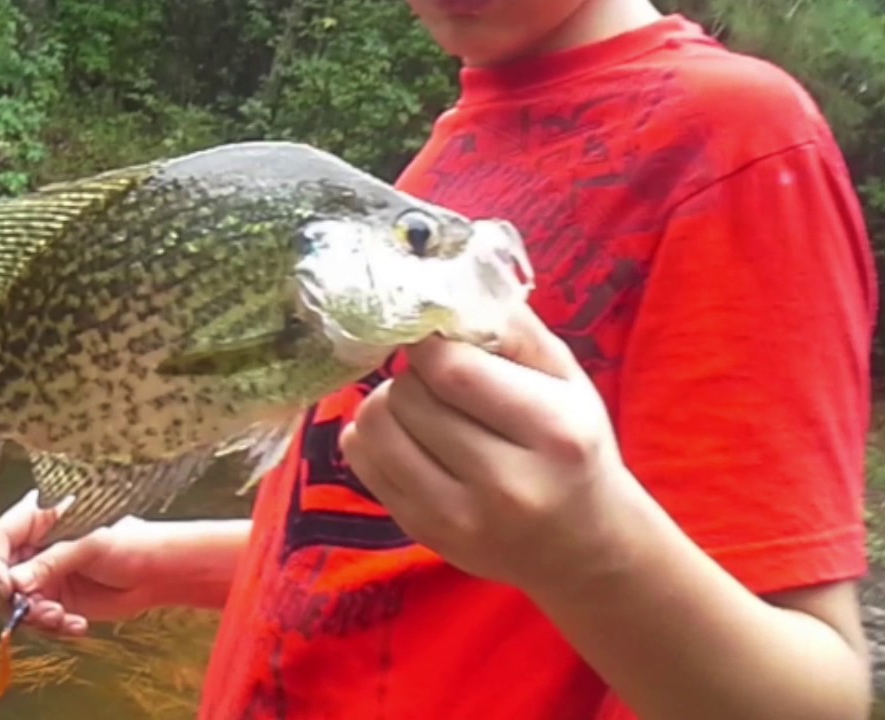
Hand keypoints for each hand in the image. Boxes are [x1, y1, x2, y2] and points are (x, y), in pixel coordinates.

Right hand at [0, 489, 167, 636]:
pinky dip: (53, 627)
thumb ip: (51, 564)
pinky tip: (77, 625)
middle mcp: (35, 550)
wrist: (158, 570)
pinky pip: (39, 621)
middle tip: (35, 612)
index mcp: (40, 523)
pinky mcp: (55, 601)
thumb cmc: (131, 543)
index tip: (5, 587)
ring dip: (36, 617)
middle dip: (14, 599)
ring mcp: (43, 577)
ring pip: (16, 604)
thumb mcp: (90, 547)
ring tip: (62, 618)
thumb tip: (14, 583)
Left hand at [340, 304, 648, 595]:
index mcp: (553, 432)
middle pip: (408, 397)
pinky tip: (408, 438)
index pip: (453, 370)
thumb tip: (452, 283)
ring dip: (389, 403)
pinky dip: (373, 436)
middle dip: (414, 374)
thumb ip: (514, 329)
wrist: (581, 546)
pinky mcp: (423, 532)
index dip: (428, 341)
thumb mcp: (566, 380)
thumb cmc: (572, 448)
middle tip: (439, 380)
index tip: (432, 335)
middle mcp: (507, 483)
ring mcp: (459, 517)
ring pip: (375, 428)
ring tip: (424, 408)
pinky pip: (361, 461)